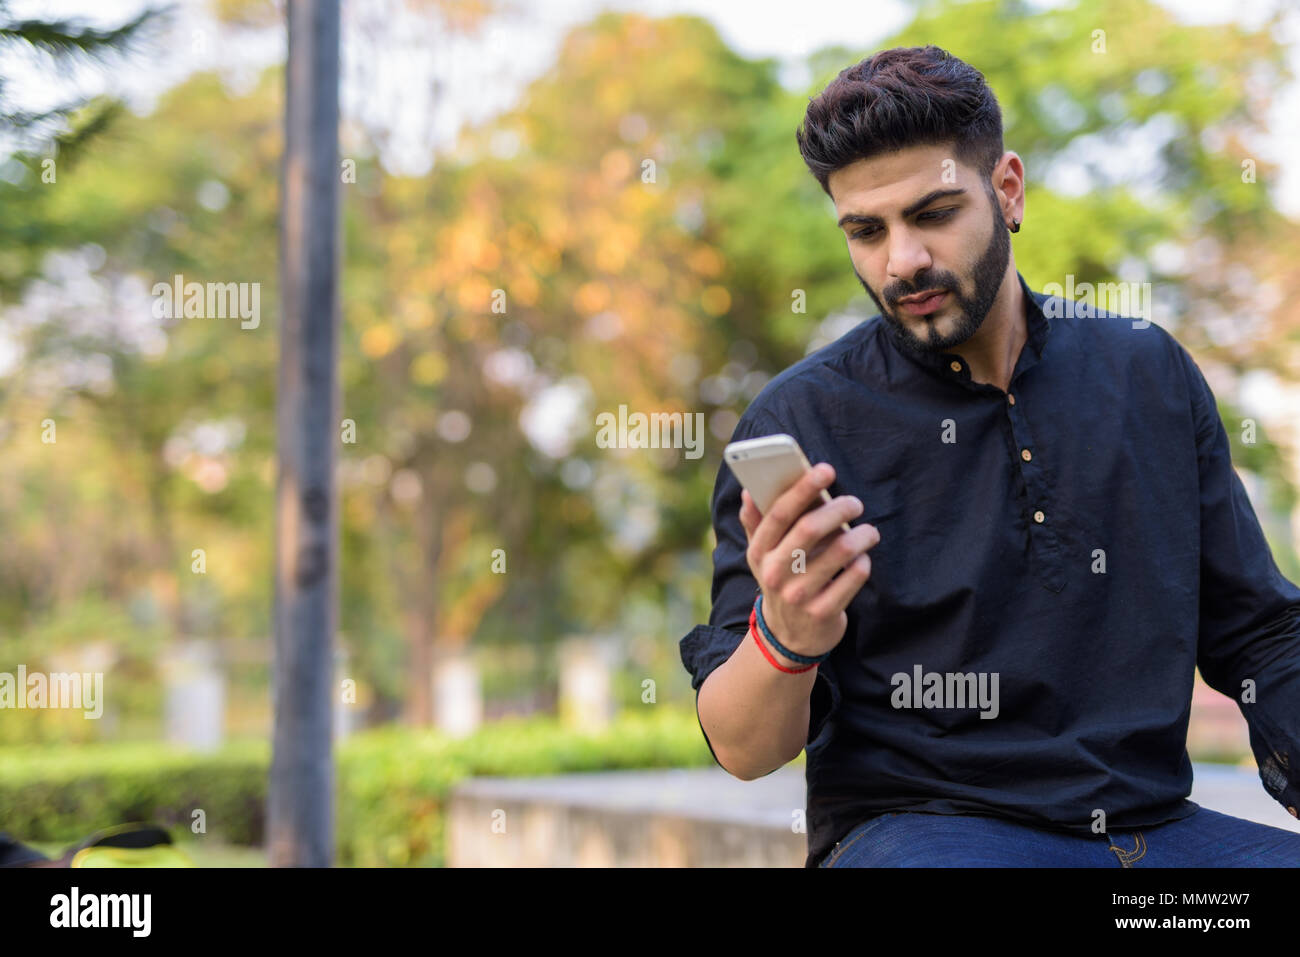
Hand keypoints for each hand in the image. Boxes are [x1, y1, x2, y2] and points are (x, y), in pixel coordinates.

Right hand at [738, 462, 880, 660]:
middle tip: (855, 503)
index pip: (779, 513)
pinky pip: (853, 578)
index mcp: (759, 552)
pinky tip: (863, 559)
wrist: (788, 636)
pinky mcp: (822, 613)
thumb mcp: (762, 556)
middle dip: (838, 509)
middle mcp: (774, 573)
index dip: (803, 488)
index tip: (826, 470)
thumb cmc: (780, 580)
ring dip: (861, 535)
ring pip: (839, 552)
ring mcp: (798, 596)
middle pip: (809, 529)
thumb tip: (747, 491)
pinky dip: (863, 563)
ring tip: (869, 531)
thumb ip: (756, 522)